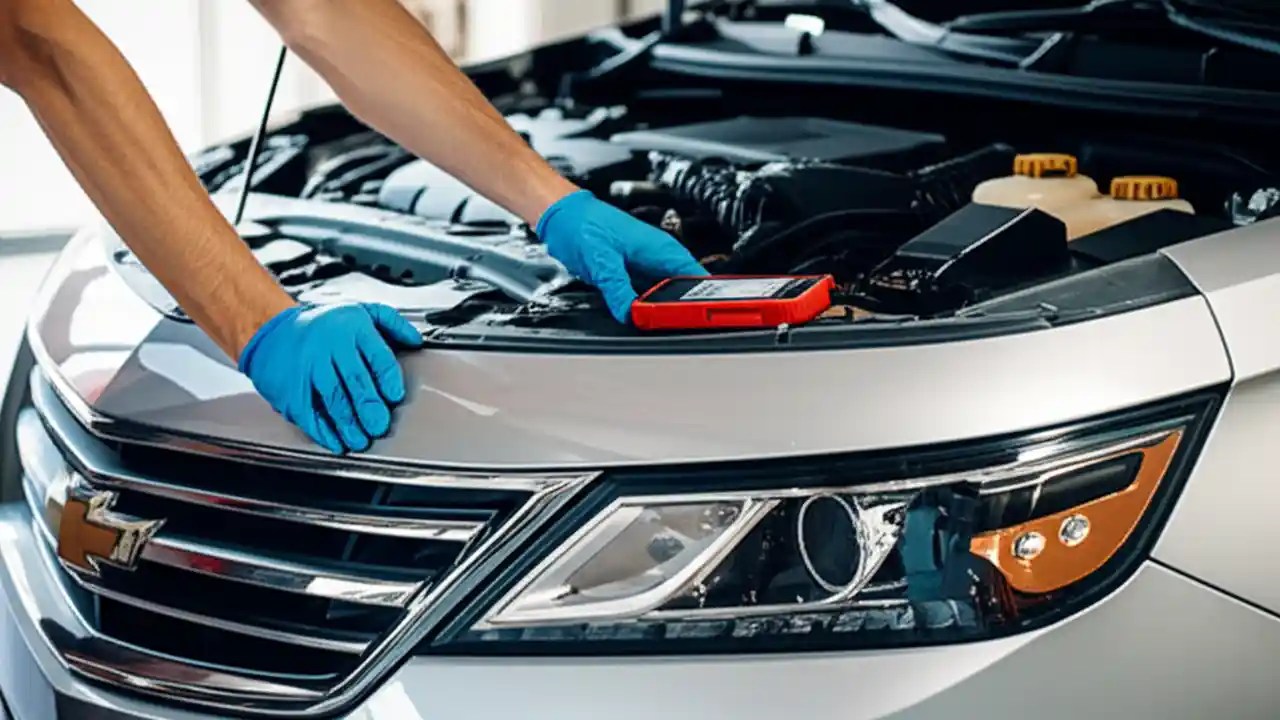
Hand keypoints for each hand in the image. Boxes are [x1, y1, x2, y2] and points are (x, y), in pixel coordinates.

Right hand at [238, 303, 423, 453]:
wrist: (272, 327)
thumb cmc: (324, 324)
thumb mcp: (361, 311)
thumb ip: (392, 323)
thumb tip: (416, 340)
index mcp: (352, 327)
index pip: (376, 355)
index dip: (387, 378)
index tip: (394, 396)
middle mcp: (329, 346)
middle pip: (354, 380)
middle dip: (368, 406)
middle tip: (379, 425)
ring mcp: (308, 367)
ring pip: (332, 398)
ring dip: (348, 424)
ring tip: (360, 439)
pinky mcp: (290, 387)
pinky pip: (308, 412)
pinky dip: (322, 430)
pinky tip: (335, 440)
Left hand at [536, 190, 707, 322]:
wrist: (565, 215)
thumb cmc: (584, 225)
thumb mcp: (601, 261)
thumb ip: (618, 290)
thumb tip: (630, 314)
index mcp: (661, 249)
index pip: (696, 277)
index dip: (702, 298)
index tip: (697, 317)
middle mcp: (659, 256)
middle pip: (685, 289)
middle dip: (682, 308)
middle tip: (674, 326)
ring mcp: (648, 265)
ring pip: (668, 293)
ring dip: (664, 308)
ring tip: (658, 323)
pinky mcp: (635, 273)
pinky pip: (651, 293)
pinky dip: (648, 305)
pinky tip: (642, 315)